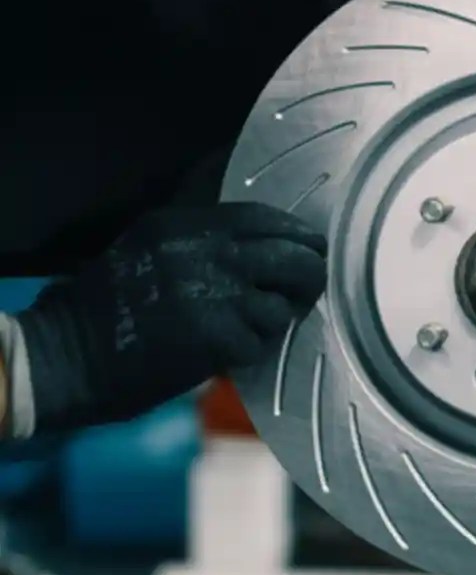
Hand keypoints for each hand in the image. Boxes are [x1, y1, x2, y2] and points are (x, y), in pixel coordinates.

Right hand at [16, 203, 326, 433]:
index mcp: (185, 225)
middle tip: (306, 292)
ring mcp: (215, 294)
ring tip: (248, 331)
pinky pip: (260, 344)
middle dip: (309, 275)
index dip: (296, 233)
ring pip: (281, 304)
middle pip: (291, 255)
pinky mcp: (219, 337)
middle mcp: (205, 252)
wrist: (66, 357)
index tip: (312, 246)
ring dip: (274, 322)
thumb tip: (265, 248)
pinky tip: (224, 354)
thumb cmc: (105, 312)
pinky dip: (250, 353)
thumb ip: (203, 243)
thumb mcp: (149, 250)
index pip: (264, 217)